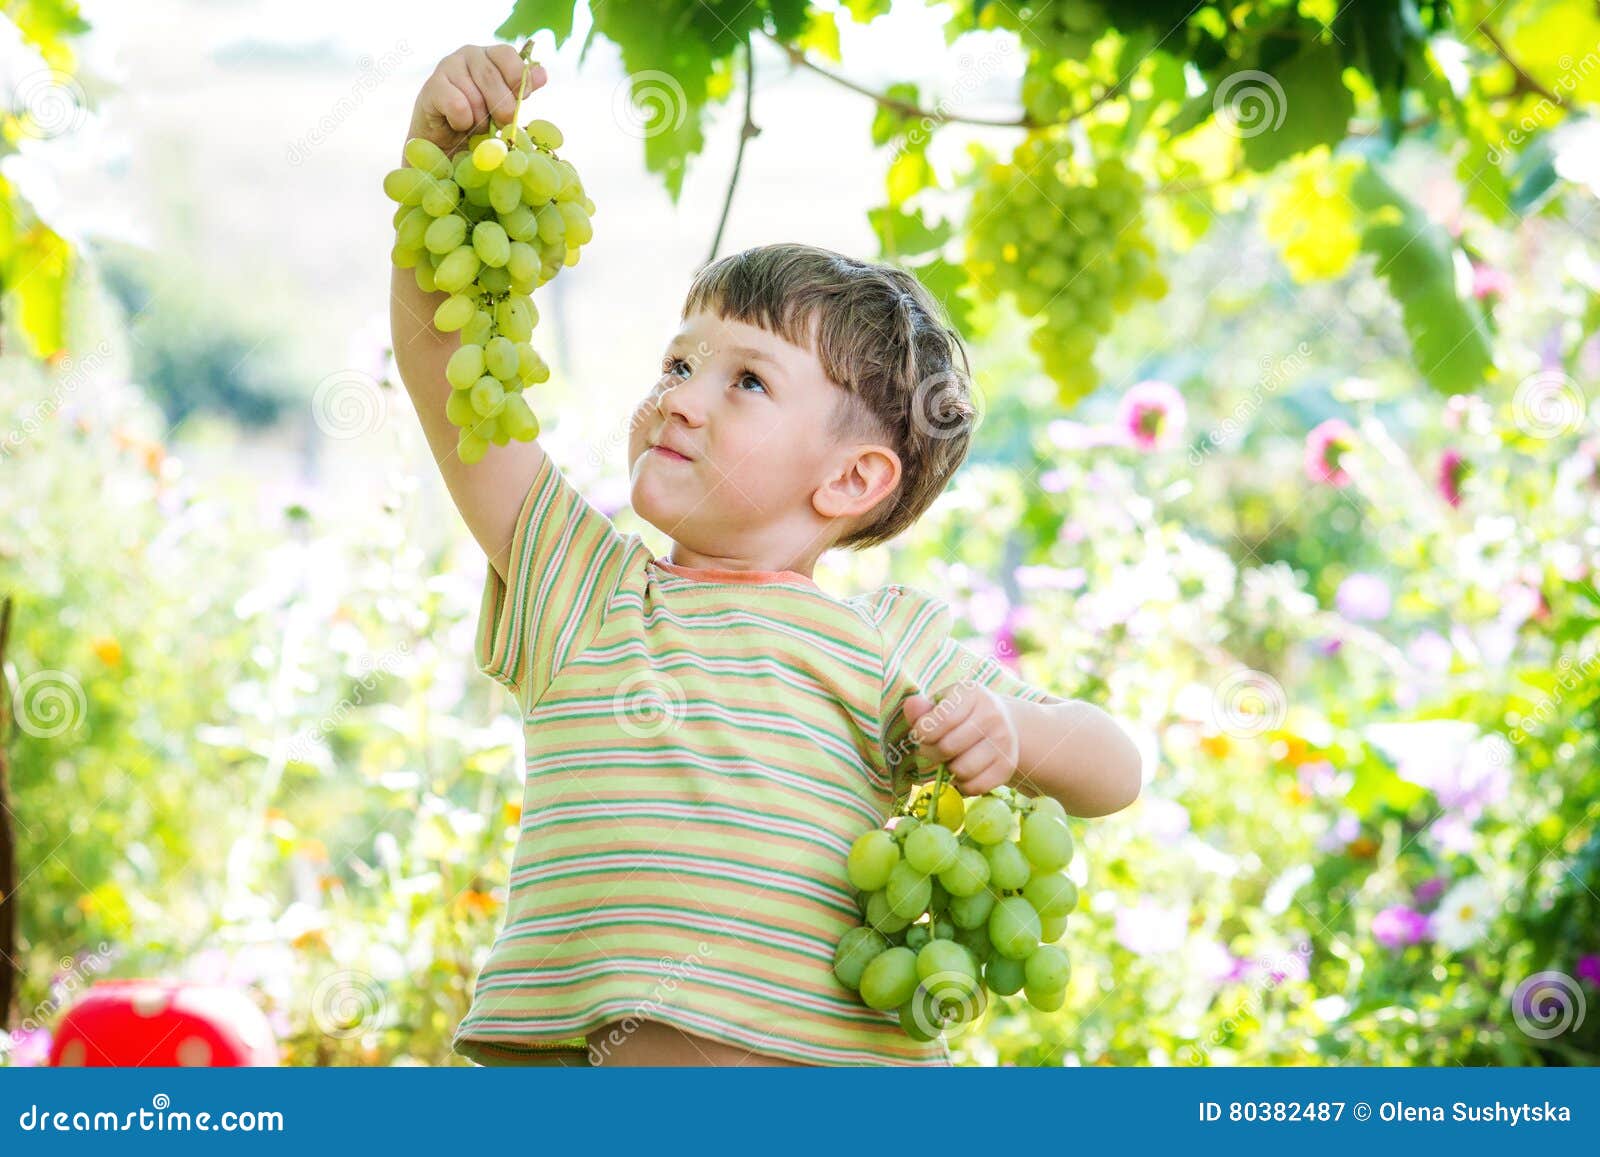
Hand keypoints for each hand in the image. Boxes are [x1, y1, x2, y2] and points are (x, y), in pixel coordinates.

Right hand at [407, 44, 547, 155]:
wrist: (442, 140)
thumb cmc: (478, 120)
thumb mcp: (504, 105)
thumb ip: (521, 90)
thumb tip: (542, 74)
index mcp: (490, 55)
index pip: (508, 54)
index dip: (517, 79)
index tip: (521, 100)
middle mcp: (469, 54)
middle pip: (493, 78)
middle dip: (502, 109)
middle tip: (500, 124)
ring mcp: (448, 66)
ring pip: (475, 97)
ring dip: (480, 120)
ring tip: (474, 124)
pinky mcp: (432, 86)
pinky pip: (458, 106)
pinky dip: (462, 123)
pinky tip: (457, 124)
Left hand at [901, 680, 1019, 794]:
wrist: (1004, 724)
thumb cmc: (962, 714)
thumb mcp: (942, 704)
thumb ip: (922, 709)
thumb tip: (911, 705)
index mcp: (972, 694)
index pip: (942, 719)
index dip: (923, 733)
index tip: (920, 734)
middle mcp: (993, 715)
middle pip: (948, 748)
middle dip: (931, 753)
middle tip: (932, 750)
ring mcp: (1004, 741)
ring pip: (961, 770)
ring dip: (948, 771)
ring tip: (950, 760)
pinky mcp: (1008, 766)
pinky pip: (975, 787)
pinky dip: (962, 785)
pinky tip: (963, 773)